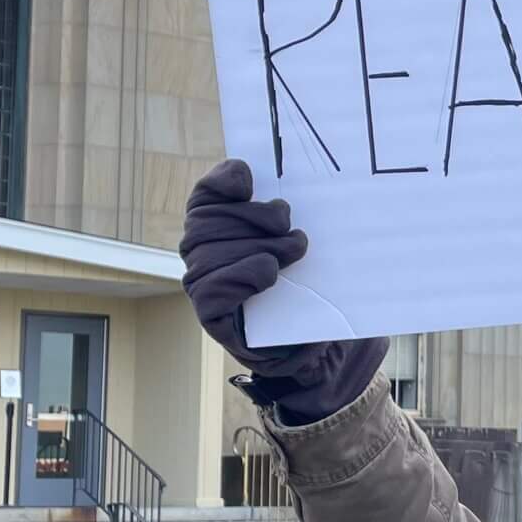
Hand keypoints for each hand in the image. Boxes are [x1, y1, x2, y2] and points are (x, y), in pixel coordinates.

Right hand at [181, 160, 386, 419]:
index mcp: (220, 227)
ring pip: (209, 254)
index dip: (222, 182)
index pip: (206, 195)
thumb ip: (285, 215)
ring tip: (296, 250)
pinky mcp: (212, 317)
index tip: (249, 180)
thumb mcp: (302, 244)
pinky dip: (241, 277)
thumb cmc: (309, 284)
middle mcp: (203, 254)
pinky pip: (211, 292)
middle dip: (252, 217)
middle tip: (290, 226)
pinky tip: (269, 273)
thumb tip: (277, 192)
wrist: (319, 341)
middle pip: (207, 221)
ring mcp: (203, 285)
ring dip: (258, 246)